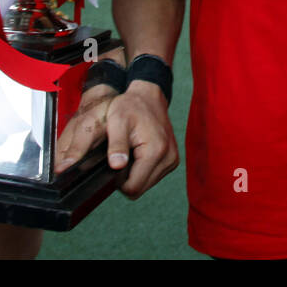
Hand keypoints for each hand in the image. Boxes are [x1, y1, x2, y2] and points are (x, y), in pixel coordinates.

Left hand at [55, 76, 179, 198]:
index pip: (132, 188)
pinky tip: (139, 152)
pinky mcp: (172, 160)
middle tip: (120, 155)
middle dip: (126, 178)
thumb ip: (116, 145)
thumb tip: (115, 166)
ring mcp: (172, 160)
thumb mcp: (117, 122)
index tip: (114, 162)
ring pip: (146, 184)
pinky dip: (142, 169)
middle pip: (139, 189)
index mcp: (156, 152)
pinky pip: (152, 177)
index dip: (117, 181)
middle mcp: (169, 159)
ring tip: (130, 151)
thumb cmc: (130, 107)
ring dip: (134, 173)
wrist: (148, 97)